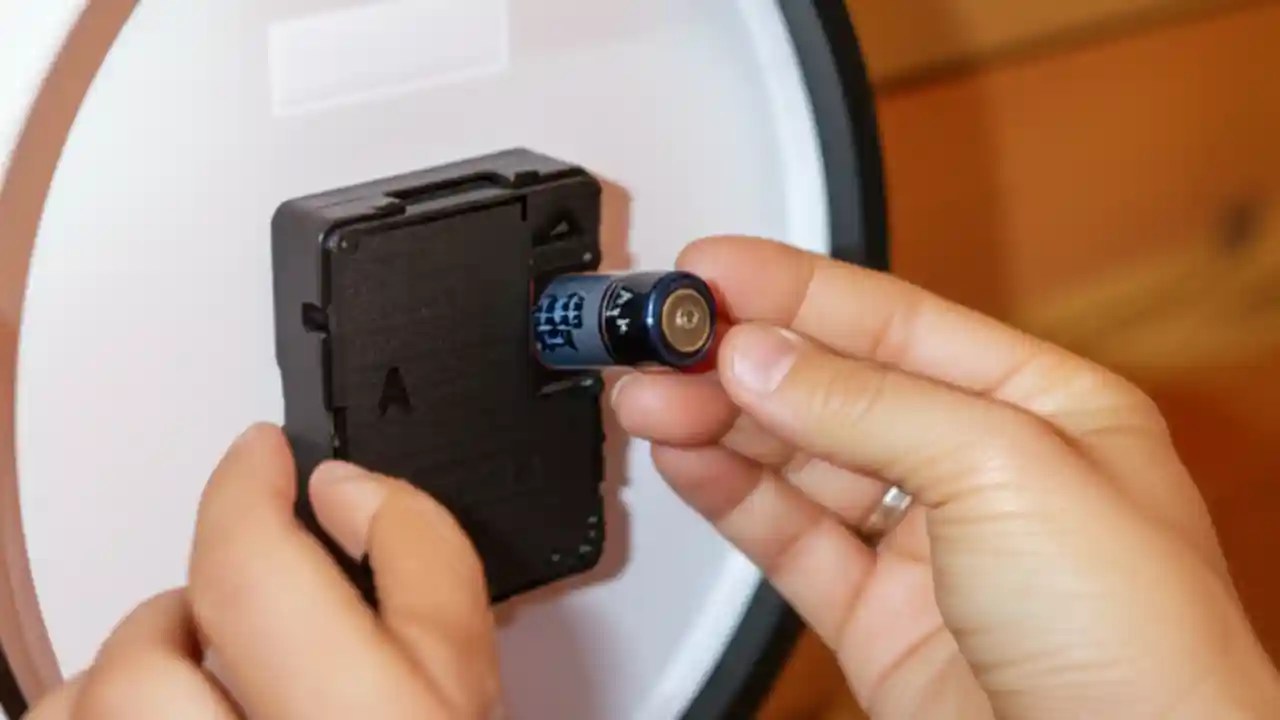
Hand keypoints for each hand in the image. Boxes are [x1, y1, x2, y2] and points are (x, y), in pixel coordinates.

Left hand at [26, 425, 499, 719]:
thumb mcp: (466, 690)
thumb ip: (424, 572)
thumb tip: (348, 498)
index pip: (264, 568)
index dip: (252, 483)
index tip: (260, 459)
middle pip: (167, 635)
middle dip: (201, 585)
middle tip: (241, 589)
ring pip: (97, 699)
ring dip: (137, 669)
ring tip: (194, 685)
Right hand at [612, 237, 1279, 718]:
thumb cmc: (1138, 641)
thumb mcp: (1009, 470)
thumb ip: (871, 406)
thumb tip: (762, 357)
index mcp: (1040, 405)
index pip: (894, 323)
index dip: (795, 290)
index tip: (713, 270)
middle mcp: (979, 469)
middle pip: (834, 389)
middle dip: (742, 357)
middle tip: (663, 335)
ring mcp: (924, 547)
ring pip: (800, 462)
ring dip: (720, 423)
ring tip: (650, 393)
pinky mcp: (875, 617)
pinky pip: (787, 537)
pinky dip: (731, 495)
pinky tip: (688, 456)